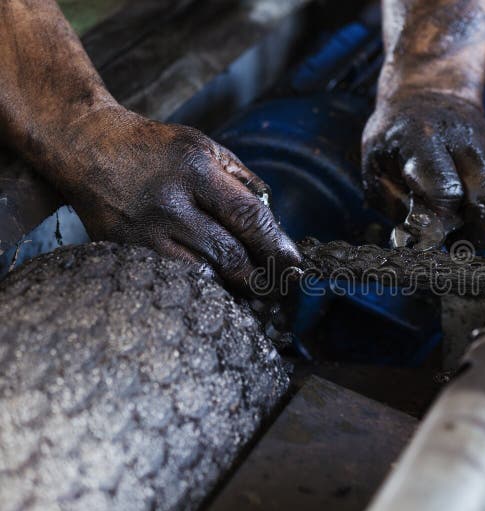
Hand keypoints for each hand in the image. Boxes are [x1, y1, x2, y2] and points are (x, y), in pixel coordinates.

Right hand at [52, 106, 299, 293]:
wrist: (88, 147)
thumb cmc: (157, 149)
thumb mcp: (205, 148)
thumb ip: (244, 182)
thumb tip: (275, 223)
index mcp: (195, 171)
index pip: (248, 217)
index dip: (276, 245)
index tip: (294, 263)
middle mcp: (169, 204)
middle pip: (228, 254)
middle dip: (261, 276)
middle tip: (280, 286)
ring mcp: (143, 232)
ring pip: (202, 275)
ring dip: (232, 285)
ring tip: (252, 288)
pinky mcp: (123, 251)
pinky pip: (173, 279)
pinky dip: (199, 285)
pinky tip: (216, 285)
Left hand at [362, 91, 484, 247]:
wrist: (426, 97)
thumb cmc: (395, 141)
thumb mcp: (375, 169)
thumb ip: (395, 205)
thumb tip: (422, 238)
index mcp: (423, 138)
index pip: (446, 190)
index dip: (442, 222)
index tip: (432, 234)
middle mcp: (464, 137)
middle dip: (472, 233)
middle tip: (456, 245)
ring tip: (466, 228)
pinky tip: (477, 208)